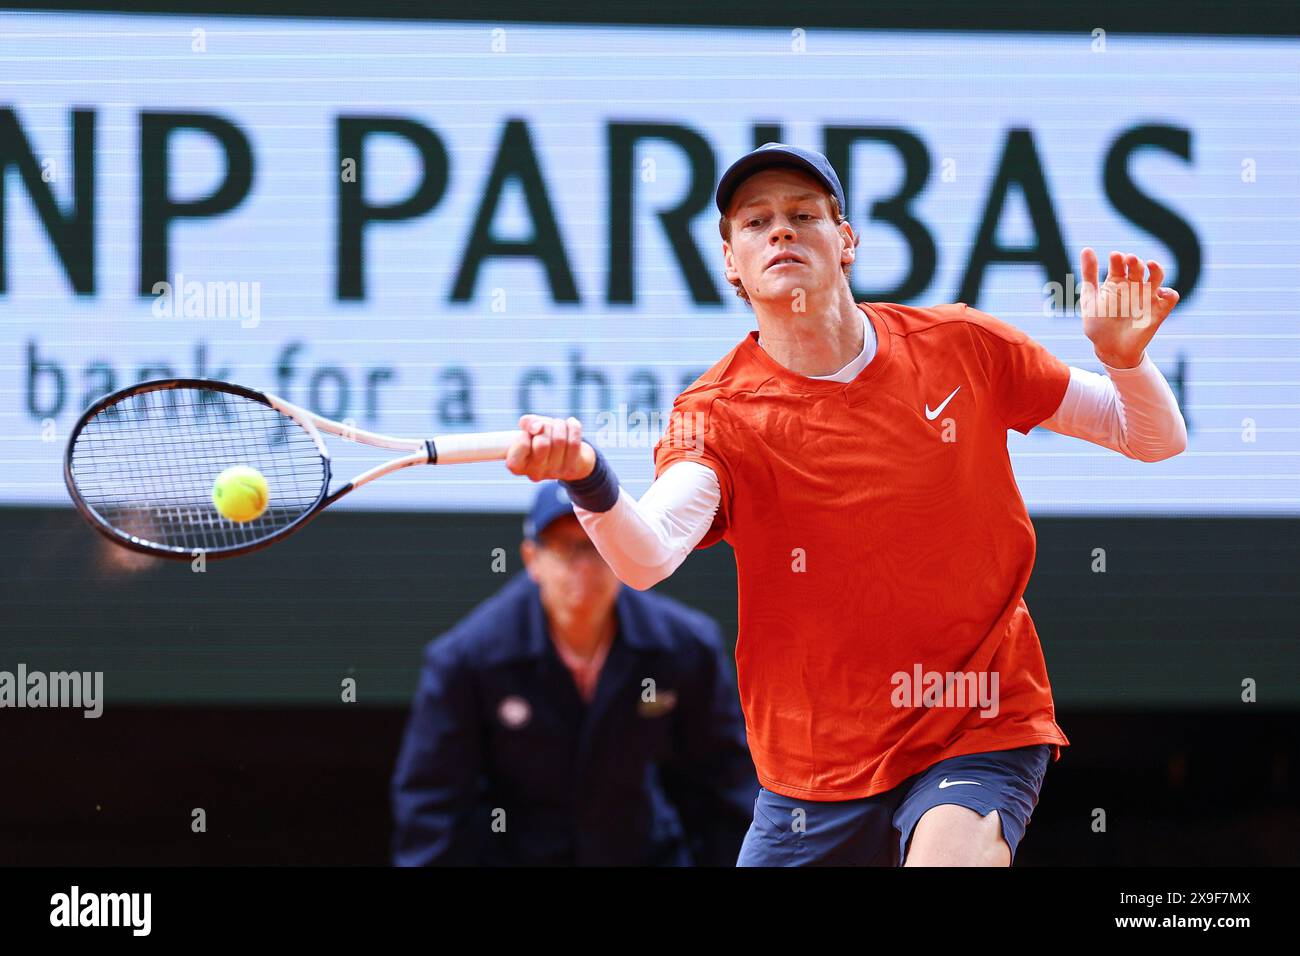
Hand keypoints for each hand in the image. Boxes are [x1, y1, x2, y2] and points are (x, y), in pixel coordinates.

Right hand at [505, 414, 596, 481]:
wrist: (566, 452)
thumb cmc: (543, 438)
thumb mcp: (530, 428)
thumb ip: (528, 423)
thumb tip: (537, 426)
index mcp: (517, 465)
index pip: (522, 445)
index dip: (526, 434)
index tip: (530, 432)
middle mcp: (534, 473)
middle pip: (542, 444)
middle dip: (546, 426)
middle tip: (547, 426)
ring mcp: (554, 473)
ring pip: (560, 440)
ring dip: (559, 425)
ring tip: (559, 425)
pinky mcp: (571, 469)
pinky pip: (574, 442)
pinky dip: (573, 427)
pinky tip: (571, 424)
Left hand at [1079, 247, 1179, 368]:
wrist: (1109, 349)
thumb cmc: (1098, 324)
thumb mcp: (1090, 298)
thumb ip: (1089, 274)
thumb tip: (1086, 249)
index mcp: (1116, 281)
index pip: (1119, 263)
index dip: (1118, 259)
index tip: (1115, 257)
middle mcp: (1133, 286)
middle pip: (1138, 267)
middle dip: (1134, 262)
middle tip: (1129, 260)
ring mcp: (1146, 297)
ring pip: (1157, 276)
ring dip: (1155, 269)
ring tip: (1148, 264)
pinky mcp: (1158, 310)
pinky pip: (1171, 297)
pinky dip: (1169, 292)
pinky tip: (1161, 292)